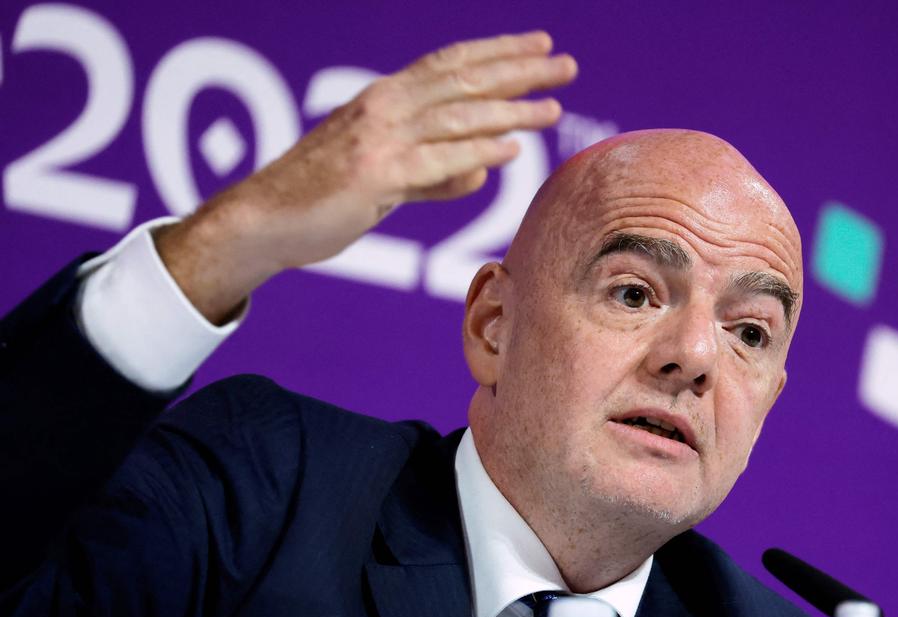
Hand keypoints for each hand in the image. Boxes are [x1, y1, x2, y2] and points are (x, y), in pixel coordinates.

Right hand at [156, 31, 575, 322]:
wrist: (261, 222)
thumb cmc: (320, 199)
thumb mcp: (385, 178)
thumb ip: (434, 174)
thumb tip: (480, 172)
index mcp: (383, 98)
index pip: (450, 63)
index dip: (498, 51)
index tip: (540, 43)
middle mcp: (383, 107)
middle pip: (463, 79)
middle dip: (519, 70)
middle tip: (566, 64)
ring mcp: (378, 139)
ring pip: (456, 116)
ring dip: (509, 111)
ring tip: (552, 109)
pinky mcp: (374, 176)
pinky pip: (436, 161)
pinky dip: (476, 153)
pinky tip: (509, 151)